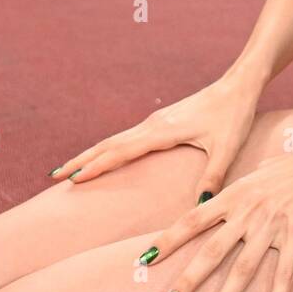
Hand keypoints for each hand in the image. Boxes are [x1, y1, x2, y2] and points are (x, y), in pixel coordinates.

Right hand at [48, 72, 259, 199]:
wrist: (239, 85)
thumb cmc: (234, 115)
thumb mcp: (227, 148)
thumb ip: (213, 177)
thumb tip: (199, 206)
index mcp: (162, 131)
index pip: (121, 151)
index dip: (97, 166)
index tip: (73, 180)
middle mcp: (153, 125)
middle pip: (108, 144)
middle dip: (81, 161)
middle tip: (54, 177)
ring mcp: (155, 122)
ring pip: (114, 140)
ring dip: (91, 154)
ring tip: (69, 170)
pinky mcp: (161, 122)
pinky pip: (126, 138)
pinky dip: (108, 149)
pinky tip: (105, 158)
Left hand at [137, 142, 292, 291]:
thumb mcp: (260, 172)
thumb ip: (240, 189)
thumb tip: (225, 196)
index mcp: (236, 194)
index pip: (192, 220)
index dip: (167, 240)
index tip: (145, 260)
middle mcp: (249, 211)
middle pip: (211, 251)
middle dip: (187, 281)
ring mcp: (274, 225)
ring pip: (243, 268)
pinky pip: (285, 272)